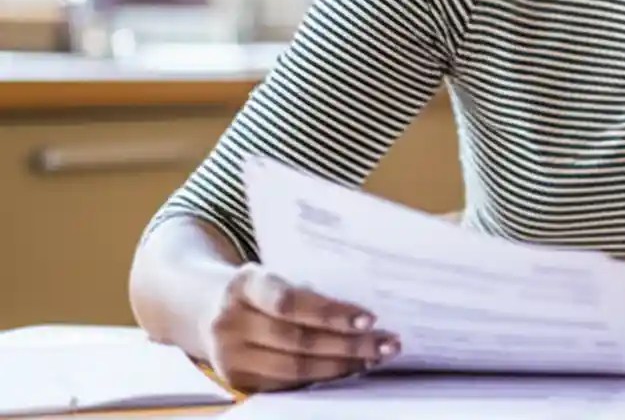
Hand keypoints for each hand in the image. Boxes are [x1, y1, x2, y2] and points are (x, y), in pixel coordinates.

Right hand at [201, 264, 399, 392]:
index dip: (331, 313)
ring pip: (296, 368)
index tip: (369, 317)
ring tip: (377, 357)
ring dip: (343, 365)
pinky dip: (324, 377)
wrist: (202, 308)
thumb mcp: (271, 274)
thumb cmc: (256, 288)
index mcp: (244, 285)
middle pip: (299, 340)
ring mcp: (230, 357)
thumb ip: (306, 286)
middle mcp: (230, 322)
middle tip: (389, 342)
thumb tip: (365, 306)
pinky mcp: (238, 381)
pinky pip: (289, 383)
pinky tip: (351, 368)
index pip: (289, 302)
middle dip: (350, 344)